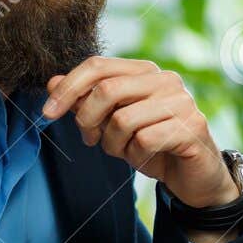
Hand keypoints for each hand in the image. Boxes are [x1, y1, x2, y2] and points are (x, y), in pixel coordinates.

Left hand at [42, 57, 238, 209]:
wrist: (194, 176)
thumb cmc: (152, 146)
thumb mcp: (112, 124)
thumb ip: (86, 101)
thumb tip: (52, 82)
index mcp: (145, 71)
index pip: (97, 65)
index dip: (68, 88)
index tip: (47, 112)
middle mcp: (165, 80)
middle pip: (107, 89)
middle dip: (87, 119)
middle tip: (89, 140)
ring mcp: (181, 102)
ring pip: (123, 120)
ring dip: (113, 144)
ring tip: (125, 151)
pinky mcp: (191, 126)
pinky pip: (144, 141)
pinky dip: (135, 157)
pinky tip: (145, 159)